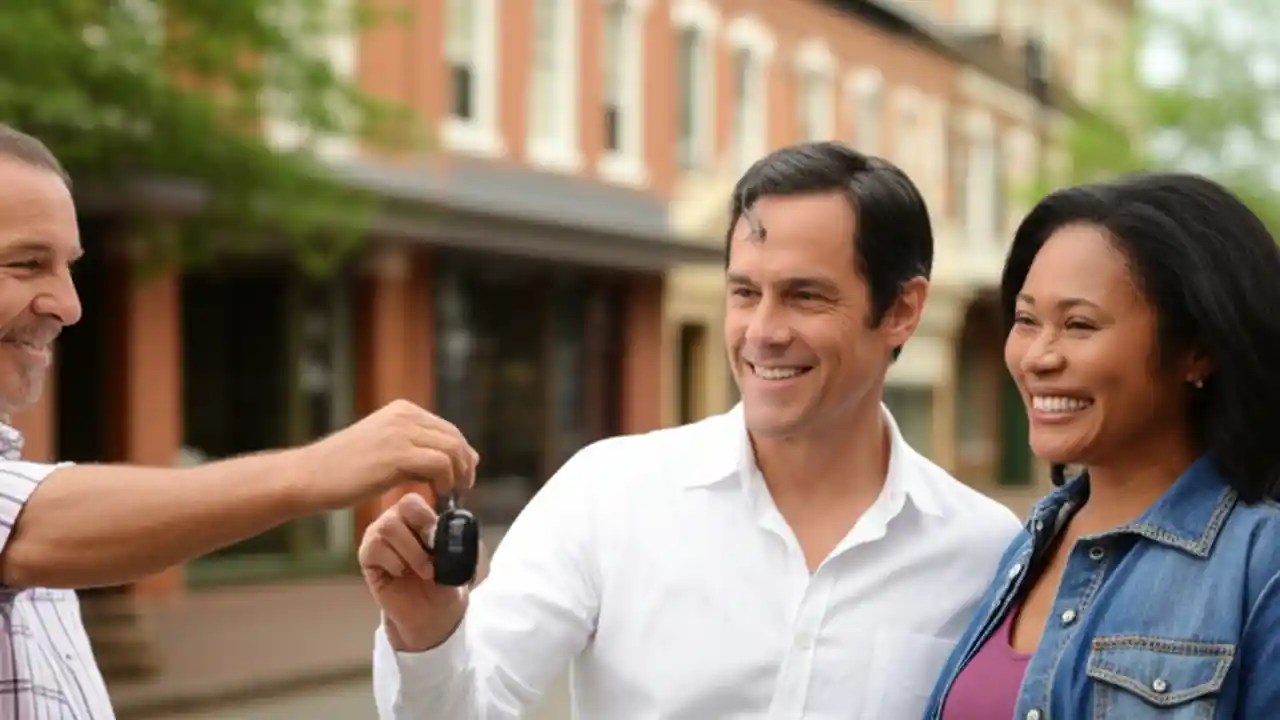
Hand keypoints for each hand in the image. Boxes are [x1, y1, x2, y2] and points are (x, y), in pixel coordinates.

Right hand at [291, 400, 478, 511]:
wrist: (309, 476)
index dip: (461, 456)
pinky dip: (446, 482)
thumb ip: (417, 448)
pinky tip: (437, 497)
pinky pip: (440, 464)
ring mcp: (400, 432)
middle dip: (464, 466)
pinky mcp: (396, 455)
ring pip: (452, 449)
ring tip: (448, 496)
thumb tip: (460, 456)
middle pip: (455, 438)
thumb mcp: (385, 448)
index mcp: (402, 410)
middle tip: (460, 490)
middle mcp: (404, 415)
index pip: (449, 429)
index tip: (460, 479)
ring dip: (458, 476)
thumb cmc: (343, 470)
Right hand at [359, 493, 467, 650]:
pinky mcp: (366, 555)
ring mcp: (378, 535)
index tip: (439, 540)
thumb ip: (459, 540)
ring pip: (388, 527)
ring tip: (425, 572)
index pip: (414, 499)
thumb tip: (460, 530)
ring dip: (412, 552)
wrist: (431, 613)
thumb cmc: (444, 580)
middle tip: (433, 558)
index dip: (427, 517)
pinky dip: (395, 563)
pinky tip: (401, 574)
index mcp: (419, 515)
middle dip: (422, 532)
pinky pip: (375, 548)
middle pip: (402, 506)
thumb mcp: (460, 559)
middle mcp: (396, 519)